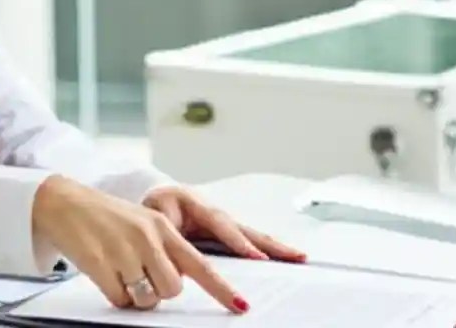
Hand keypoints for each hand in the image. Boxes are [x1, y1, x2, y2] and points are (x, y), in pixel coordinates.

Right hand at [33, 176, 248, 313]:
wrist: (65, 203)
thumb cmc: (109, 219)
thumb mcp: (144, 225)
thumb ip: (166, 249)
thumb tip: (179, 283)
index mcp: (163, 227)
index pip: (200, 264)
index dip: (222, 288)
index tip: (241, 305)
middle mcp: (147, 237)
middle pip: (173, 289)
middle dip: (160, 290)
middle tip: (143, 275)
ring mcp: (123, 251)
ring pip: (147, 298)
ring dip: (137, 295)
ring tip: (122, 271)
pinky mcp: (100, 264)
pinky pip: (120, 300)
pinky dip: (115, 295)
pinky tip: (106, 272)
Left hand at [142, 185, 305, 262]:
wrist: (157, 196)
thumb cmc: (156, 207)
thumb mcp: (156, 216)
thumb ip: (169, 234)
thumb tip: (179, 256)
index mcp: (198, 205)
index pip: (222, 226)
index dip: (239, 242)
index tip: (255, 256)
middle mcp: (216, 212)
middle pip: (247, 229)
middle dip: (271, 244)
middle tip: (295, 255)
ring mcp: (224, 221)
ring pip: (253, 234)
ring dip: (275, 246)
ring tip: (299, 257)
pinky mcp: (226, 231)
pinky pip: (249, 240)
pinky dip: (267, 248)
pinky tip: (283, 259)